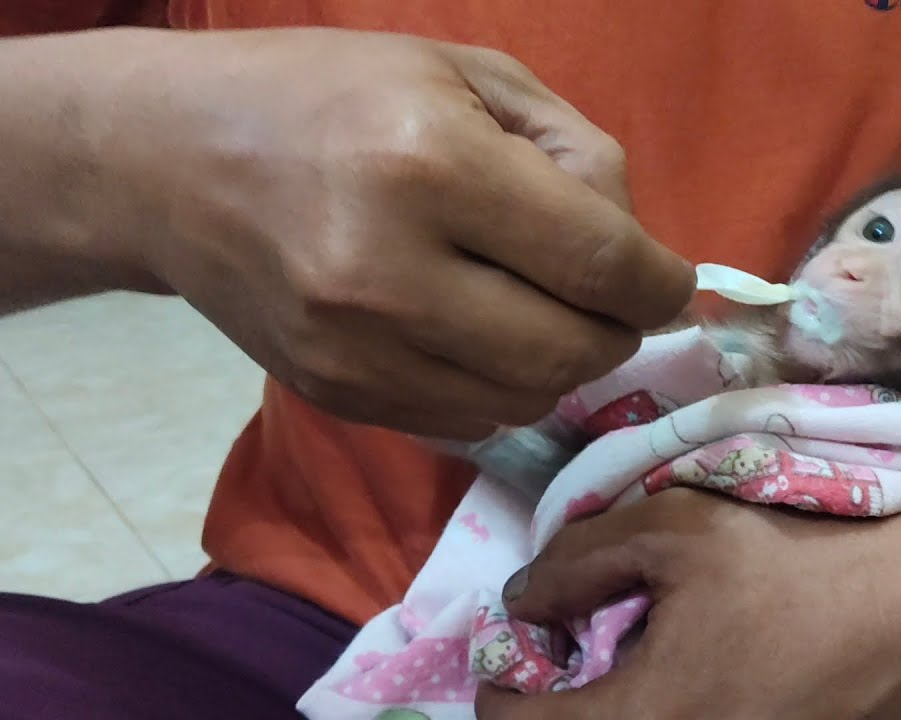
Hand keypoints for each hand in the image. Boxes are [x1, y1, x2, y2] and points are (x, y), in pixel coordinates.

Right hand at [102, 28, 692, 438]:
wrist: (167, 161)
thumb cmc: (328, 94)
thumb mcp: (465, 76)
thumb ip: (576, 153)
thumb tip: (639, 251)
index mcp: (431, 166)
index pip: (598, 262)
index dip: (661, 283)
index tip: (671, 281)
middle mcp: (392, 273)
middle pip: (572, 349)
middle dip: (619, 329)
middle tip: (607, 295)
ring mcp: (358, 351)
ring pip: (529, 396)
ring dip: (563, 361)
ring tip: (538, 306)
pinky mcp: (338, 396)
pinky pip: (471, 420)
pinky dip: (504, 386)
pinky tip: (480, 334)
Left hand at [476, 488, 900, 719]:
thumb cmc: (797, 564)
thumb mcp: (675, 532)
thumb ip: (577, 562)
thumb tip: (521, 603)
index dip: (501, 683)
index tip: (520, 648)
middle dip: (560, 706)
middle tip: (573, 660)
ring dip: (617, 713)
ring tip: (641, 668)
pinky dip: (674, 715)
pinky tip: (703, 682)